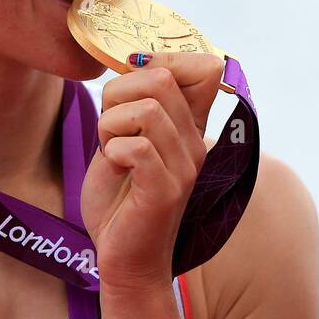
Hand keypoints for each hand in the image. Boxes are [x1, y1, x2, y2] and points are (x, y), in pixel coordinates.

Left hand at [80, 52, 224, 291]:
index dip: (163, 59)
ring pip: (145, 109)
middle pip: (161, 78)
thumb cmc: (121, 199)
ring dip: (111, 125)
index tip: (133, 83)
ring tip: (111, 149)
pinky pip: (136, 147)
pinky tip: (114, 169)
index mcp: (191, 125)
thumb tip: (134, 61)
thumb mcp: (128, 140)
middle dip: (118, 93)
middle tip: (110, 128)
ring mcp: (184, 166)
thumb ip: (135, 104)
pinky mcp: (165, 190)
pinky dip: (112, 152)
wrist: (125, 259)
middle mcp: (196, 141)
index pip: (207, 65)